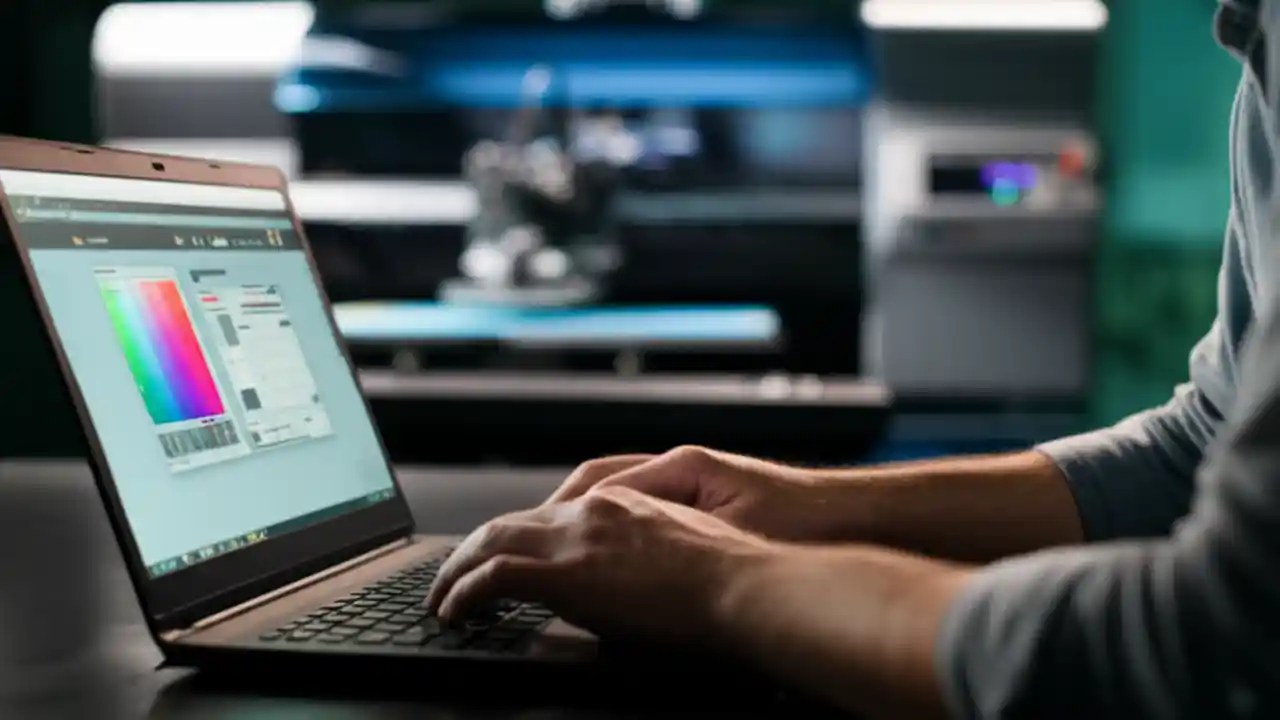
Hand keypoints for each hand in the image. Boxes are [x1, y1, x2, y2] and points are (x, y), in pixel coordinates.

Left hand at [424, 485, 776, 643]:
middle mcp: (589, 510)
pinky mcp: (566, 570)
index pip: (546, 514)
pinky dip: (464, 593)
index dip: (513, 538)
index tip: (497, 559)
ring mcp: (575, 535)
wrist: (740, 585)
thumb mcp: (676, 553)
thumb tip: (618, 590)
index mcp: (617, 503)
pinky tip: (454, 613)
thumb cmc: (727, 580)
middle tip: (452, 578)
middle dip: (472, 552)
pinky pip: (493, 577)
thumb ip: (637, 559)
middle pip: (507, 522)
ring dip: (458, 572)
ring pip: (490, 542)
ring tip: (441, 599)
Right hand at [544, 446, 857, 541]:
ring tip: (552, 547)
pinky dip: (615, 523)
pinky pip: (644, 505)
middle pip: (598, 480)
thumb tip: (615, 541)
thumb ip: (671, 534)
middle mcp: (683, 467)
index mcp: (683, 466)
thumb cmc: (804, 524)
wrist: (855, 520)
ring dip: (582, 516)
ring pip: (617, 491)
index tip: (529, 537)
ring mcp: (693, 481)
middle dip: (557, 511)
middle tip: (523, 544)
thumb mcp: (729, 535)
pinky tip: (605, 551)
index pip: (598, 482)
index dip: (558, 511)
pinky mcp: (708, 500)